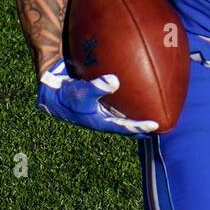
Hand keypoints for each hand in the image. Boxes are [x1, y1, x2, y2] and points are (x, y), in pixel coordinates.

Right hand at [36, 58, 157, 136]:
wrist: (49, 87)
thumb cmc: (64, 92)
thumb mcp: (79, 91)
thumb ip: (96, 87)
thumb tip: (115, 81)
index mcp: (98, 122)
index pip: (123, 127)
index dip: (138, 128)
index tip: (155, 126)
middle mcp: (101, 118)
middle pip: (125, 125)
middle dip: (141, 127)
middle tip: (159, 125)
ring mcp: (100, 111)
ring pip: (122, 116)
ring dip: (135, 115)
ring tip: (152, 112)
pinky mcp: (98, 101)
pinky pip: (117, 104)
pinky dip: (127, 101)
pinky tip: (136, 92)